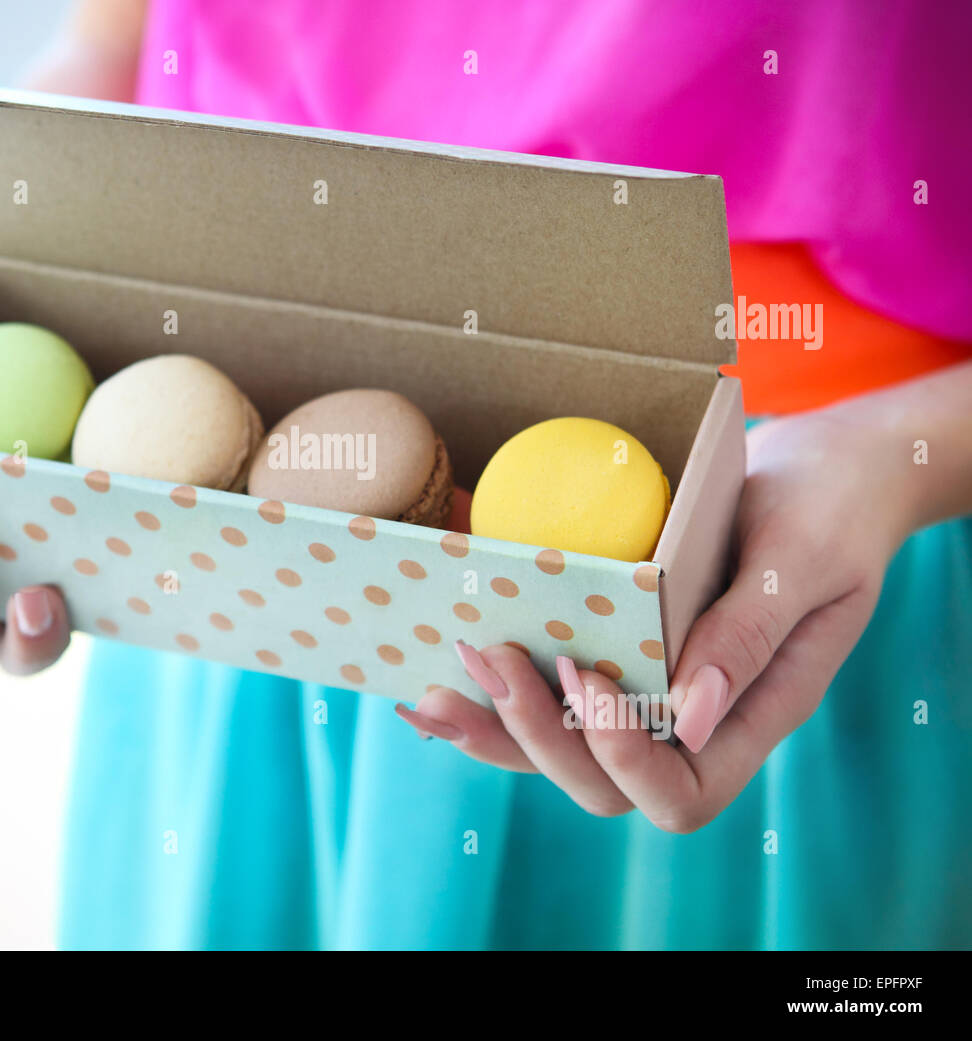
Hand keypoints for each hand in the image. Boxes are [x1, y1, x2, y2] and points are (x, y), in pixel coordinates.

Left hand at [396, 404, 920, 831]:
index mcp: (751, 715)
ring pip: (561, 751)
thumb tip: (687, 719)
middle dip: (537, 735)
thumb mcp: (803, 559)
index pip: (681, 793)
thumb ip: (751, 635)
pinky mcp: (615, 658)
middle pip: (603, 784)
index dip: (622, 758)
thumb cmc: (829, 510)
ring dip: (495, 728)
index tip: (588, 676)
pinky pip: (550, 697)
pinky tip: (441, 673)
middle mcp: (692, 723)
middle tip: (491, 660)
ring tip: (435, 691)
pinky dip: (493, 694)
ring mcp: (648, 696)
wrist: (821, 472)